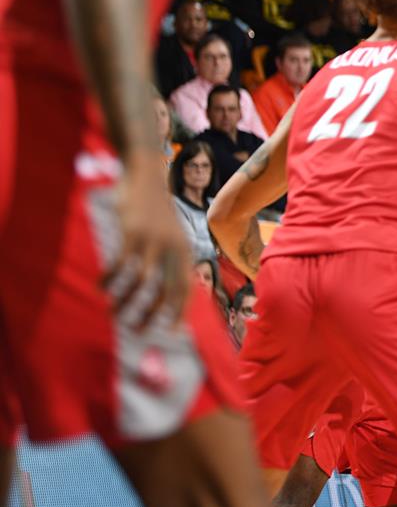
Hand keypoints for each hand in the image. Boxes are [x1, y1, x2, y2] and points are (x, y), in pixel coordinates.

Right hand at [106, 157, 192, 330]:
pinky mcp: (132, 233)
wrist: (146, 176)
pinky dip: (110, 280)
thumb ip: (170, 257)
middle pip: (165, 290)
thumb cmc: (156, 211)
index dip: (178, 312)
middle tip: (137, 329)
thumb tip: (163, 285)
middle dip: (152, 314)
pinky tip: (101, 287)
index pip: (185, 288)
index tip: (169, 331)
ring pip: (140, 282)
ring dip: (126, 300)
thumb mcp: (170, 234)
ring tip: (114, 312)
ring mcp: (153, 241)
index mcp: (184, 251)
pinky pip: (120, 264)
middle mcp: (173, 249)